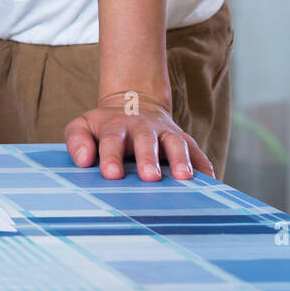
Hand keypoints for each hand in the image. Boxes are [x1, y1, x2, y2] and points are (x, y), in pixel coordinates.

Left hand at [64, 91, 212, 180]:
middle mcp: (143, 128)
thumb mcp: (83, 125)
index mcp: (115, 126)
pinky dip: (205, 168)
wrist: (133, 105)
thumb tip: (83, 161)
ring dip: (181, 160)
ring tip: (185, 178)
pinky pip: (199, 154)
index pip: (111, 140)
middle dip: (148, 158)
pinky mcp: (186, 142)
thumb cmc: (104, 127)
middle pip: (146, 141)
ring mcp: (166, 134)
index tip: (111, 174)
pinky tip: (212, 184)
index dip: (111, 156)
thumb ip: (77, 140)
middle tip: (150, 177)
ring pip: (176, 144)